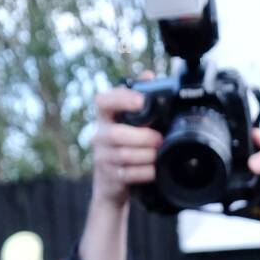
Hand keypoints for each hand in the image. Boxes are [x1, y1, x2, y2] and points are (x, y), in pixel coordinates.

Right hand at [90, 84, 161, 208]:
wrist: (111, 184)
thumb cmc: (124, 146)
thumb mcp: (129, 122)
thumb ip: (137, 99)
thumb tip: (147, 75)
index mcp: (105, 118)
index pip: (103, 102)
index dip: (121, 99)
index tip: (141, 101)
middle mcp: (100, 136)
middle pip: (116, 134)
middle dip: (142, 137)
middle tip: (159, 139)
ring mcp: (102, 157)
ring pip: (124, 155)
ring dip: (145, 155)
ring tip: (158, 154)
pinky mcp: (109, 177)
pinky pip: (128, 174)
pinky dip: (144, 172)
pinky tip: (154, 170)